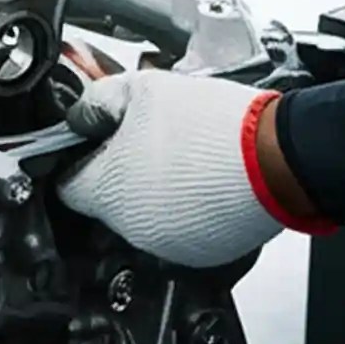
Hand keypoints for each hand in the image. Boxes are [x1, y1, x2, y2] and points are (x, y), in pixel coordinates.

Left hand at [56, 71, 323, 267]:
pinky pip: (178, 231)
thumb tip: (79, 117)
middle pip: (106, 202)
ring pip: (142, 217)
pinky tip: (202, 181)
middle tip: (145, 141)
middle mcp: (130, 228)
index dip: (76, 160)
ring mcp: (166, 246)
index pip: (66, 186)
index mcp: (106, 191)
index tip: (91, 146)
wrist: (278, 156)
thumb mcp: (141, 89)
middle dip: (119, 172)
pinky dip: (184, 210)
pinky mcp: (201, 254)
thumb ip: (96, 103)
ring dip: (152, 191)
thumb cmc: (212, 126)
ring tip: (181, 157)